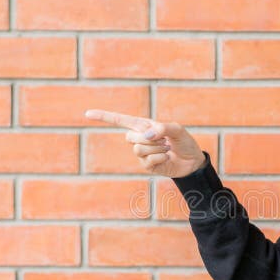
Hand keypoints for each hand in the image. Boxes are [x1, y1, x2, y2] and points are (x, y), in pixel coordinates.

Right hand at [84, 109, 205, 178]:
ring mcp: (142, 153)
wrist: (192, 161)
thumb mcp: (177, 130)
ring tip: (166, 148)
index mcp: (144, 125)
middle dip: (149, 138)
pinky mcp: (147, 166)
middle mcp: (140, 138)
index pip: (121, 120)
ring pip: (138, 149)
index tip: (87, 114)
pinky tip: (166, 158)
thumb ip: (163, 127)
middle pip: (130, 137)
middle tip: (165, 140)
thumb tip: (145, 135)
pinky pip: (147, 160)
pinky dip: (160, 157)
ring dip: (156, 148)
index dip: (104, 116)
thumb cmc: (184, 142)